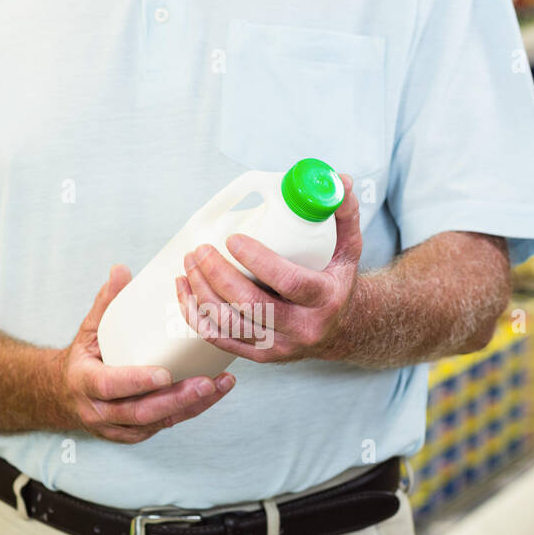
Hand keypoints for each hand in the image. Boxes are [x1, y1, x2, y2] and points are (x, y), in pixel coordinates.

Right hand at [59, 265, 235, 443]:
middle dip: (176, 399)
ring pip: (157, 422)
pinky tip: (213, 393)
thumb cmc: (84, 359)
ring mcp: (117, 427)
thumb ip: (106, 303)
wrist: (66, 396)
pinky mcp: (134, 434)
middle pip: (140, 412)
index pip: (110, 386)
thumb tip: (121, 270)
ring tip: (220, 385)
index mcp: (84, 382)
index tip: (164, 374)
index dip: (137, 382)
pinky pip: (165, 424)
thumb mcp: (88, 330)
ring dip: (191, 405)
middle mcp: (99, 411)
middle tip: (206, 383)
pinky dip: (190, 410)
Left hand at [175, 173, 363, 363]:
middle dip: (218, 276)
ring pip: (230, 324)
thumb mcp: (348, 249)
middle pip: (252, 306)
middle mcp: (302, 328)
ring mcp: (280, 346)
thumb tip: (339, 180)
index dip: (257, 261)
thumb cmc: (337, 281)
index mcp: (325, 299)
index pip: (288, 282)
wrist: (340, 330)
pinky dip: (196, 315)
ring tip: (189, 264)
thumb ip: (344, 214)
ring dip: (201, 293)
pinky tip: (185, 291)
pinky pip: (220, 339)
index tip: (232, 239)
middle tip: (200, 250)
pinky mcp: (261, 355)